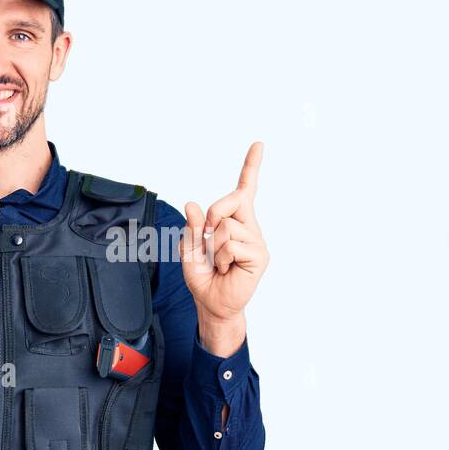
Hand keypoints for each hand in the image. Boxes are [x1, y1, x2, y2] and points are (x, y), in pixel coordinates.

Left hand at [180, 141, 268, 343]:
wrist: (212, 304)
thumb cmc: (203, 277)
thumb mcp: (189, 248)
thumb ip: (192, 226)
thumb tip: (192, 204)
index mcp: (235, 220)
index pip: (245, 189)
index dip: (251, 166)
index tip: (258, 144)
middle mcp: (250, 227)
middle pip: (232, 200)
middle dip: (213, 215)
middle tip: (206, 238)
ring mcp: (256, 241)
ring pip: (226, 227)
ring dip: (212, 246)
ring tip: (217, 262)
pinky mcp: (259, 256)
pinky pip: (231, 245)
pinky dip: (219, 257)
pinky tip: (225, 268)